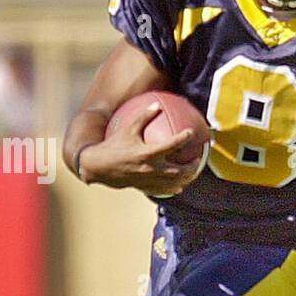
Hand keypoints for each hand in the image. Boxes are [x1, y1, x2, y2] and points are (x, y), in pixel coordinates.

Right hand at [80, 101, 202, 196]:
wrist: (98, 167)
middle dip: (191, 166)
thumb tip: (156, 104)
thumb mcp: (127, 129)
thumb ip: (143, 117)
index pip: (171, 145)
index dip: (182, 138)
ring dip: (185, 178)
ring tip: (192, 173)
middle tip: (197, 159)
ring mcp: (148, 180)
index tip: (191, 132)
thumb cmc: (112, 145)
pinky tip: (179, 186)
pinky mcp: (144, 187)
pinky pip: (162, 190)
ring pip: (173, 183)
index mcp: (147, 153)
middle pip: (178, 171)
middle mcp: (150, 168)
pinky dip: (173, 188)